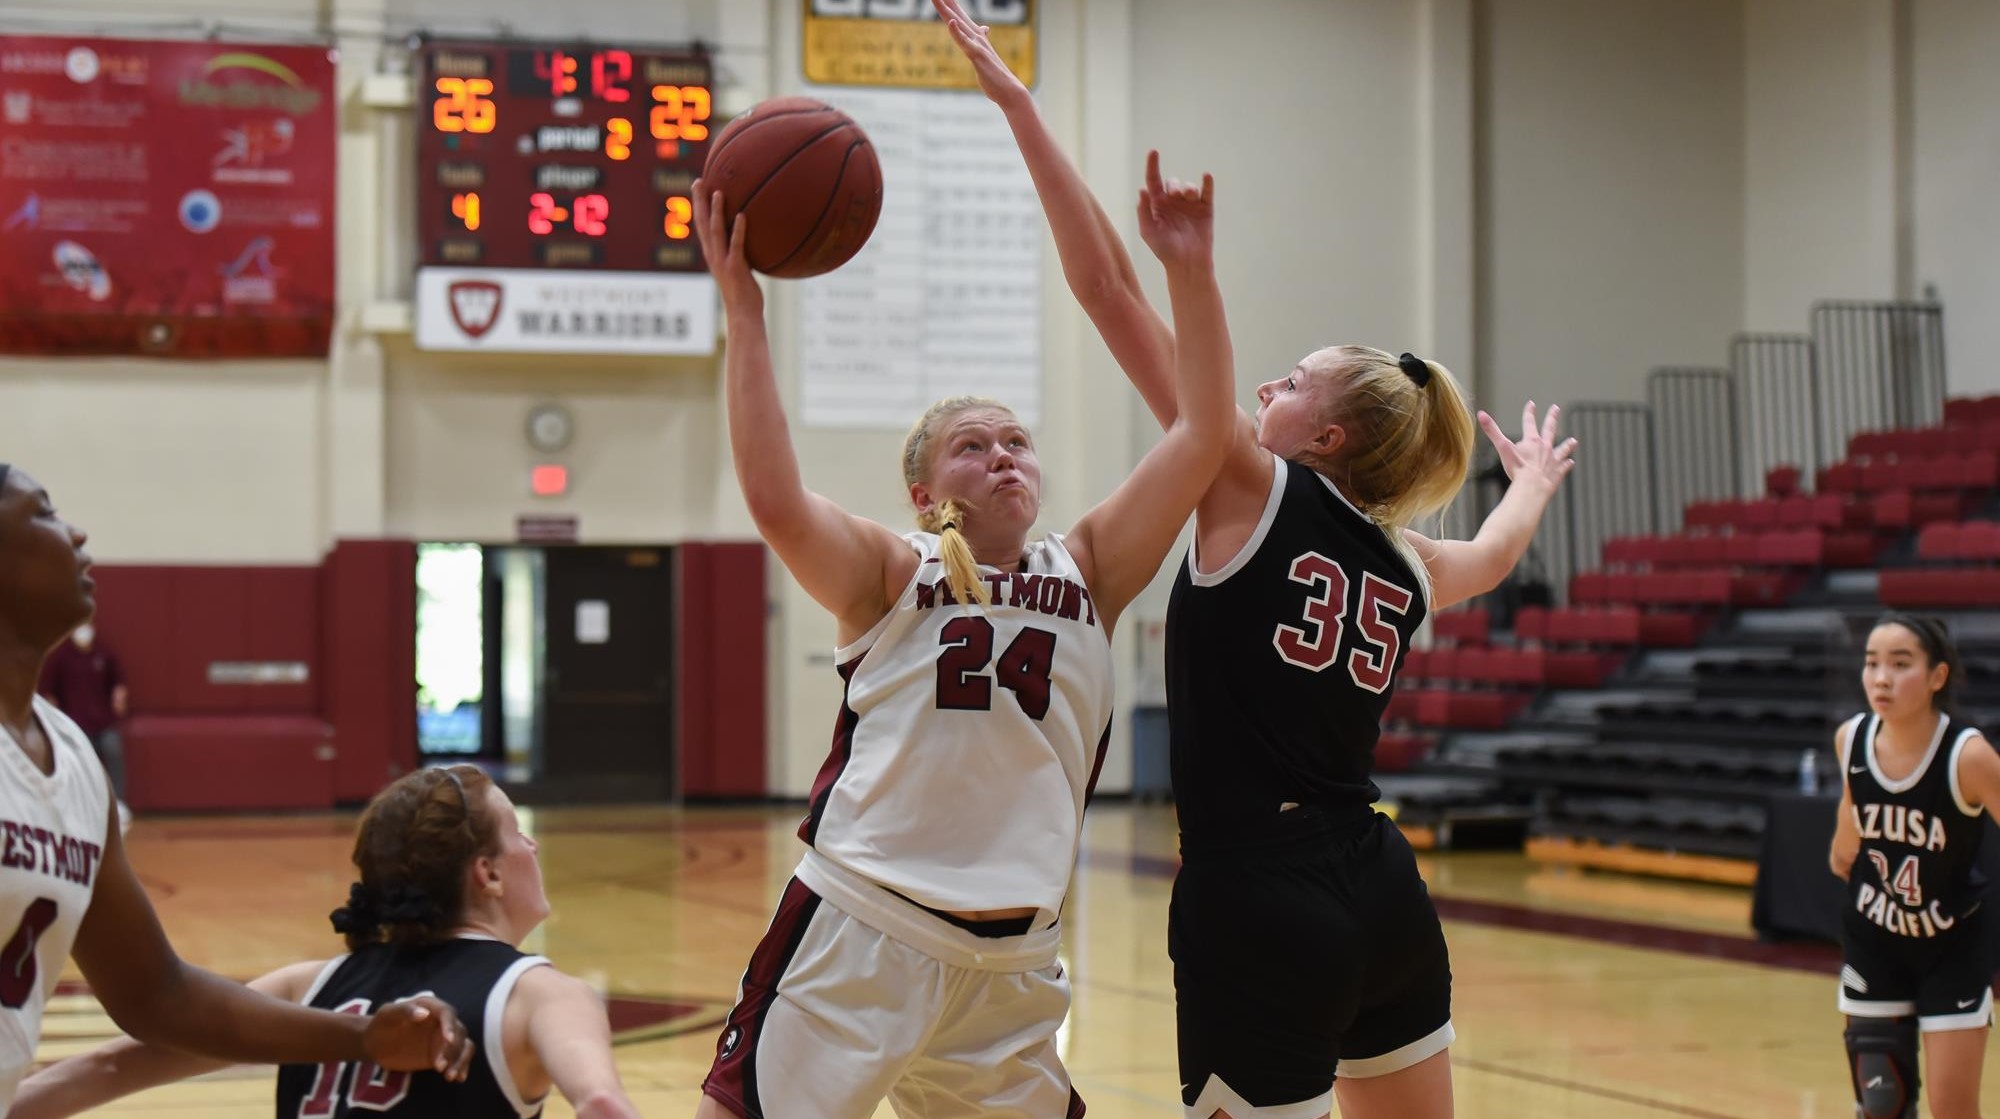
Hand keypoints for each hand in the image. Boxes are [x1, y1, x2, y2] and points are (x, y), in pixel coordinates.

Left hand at [362, 995, 474, 1080]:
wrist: (376, 1042)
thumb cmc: (381, 1024)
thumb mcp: (388, 1014)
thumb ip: (404, 1010)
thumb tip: (424, 1013)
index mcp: (432, 1007)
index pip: (447, 1013)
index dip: (450, 1026)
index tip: (448, 1040)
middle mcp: (442, 1021)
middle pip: (459, 1032)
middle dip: (453, 1050)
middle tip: (439, 1067)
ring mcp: (444, 1038)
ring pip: (464, 1046)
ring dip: (461, 1060)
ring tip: (449, 1077)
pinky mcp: (442, 1054)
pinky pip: (459, 1058)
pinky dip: (462, 1067)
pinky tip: (458, 1078)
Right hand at [692, 179, 762, 313]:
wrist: (743, 315)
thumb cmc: (744, 294)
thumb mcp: (739, 269)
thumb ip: (740, 253)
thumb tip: (751, 239)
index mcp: (712, 254)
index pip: (701, 225)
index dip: (698, 206)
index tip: (698, 187)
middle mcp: (713, 255)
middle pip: (702, 223)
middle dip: (699, 202)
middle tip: (699, 181)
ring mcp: (723, 261)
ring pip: (716, 232)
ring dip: (717, 211)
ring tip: (719, 192)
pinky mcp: (735, 268)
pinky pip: (737, 245)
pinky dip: (738, 230)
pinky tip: (742, 215)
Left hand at [932, 0, 1028, 105]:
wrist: (1009, 89)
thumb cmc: (995, 75)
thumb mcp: (984, 55)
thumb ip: (982, 41)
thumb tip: (984, 28)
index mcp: (977, 37)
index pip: (960, 17)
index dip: (951, 5)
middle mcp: (977, 36)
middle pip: (957, 15)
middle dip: (947, 2)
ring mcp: (978, 45)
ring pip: (958, 24)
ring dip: (946, 10)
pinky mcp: (978, 55)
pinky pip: (965, 43)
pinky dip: (957, 33)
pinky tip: (951, 22)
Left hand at [1136, 150, 1213, 265]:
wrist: (1187, 264)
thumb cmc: (1165, 251)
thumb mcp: (1149, 232)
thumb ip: (1144, 211)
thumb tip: (1142, 189)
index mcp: (1157, 205)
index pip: (1153, 180)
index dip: (1152, 165)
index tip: (1153, 152)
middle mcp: (1173, 202)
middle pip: (1172, 182)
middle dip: (1174, 185)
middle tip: (1175, 194)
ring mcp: (1190, 205)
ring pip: (1188, 186)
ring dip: (1187, 188)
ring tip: (1188, 196)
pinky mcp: (1205, 209)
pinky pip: (1207, 191)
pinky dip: (1207, 183)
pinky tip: (1206, 176)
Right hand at [1479, 401, 1576, 491]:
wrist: (1533, 487)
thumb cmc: (1517, 469)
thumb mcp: (1502, 448)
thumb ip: (1492, 431)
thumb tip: (1480, 414)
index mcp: (1531, 441)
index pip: (1529, 422)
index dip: (1529, 412)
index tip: (1531, 404)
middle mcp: (1545, 447)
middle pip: (1549, 429)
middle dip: (1552, 418)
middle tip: (1555, 408)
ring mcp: (1553, 459)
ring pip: (1562, 449)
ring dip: (1567, 444)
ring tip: (1573, 440)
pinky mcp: (1558, 472)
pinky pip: (1564, 467)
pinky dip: (1567, 464)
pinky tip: (1570, 462)